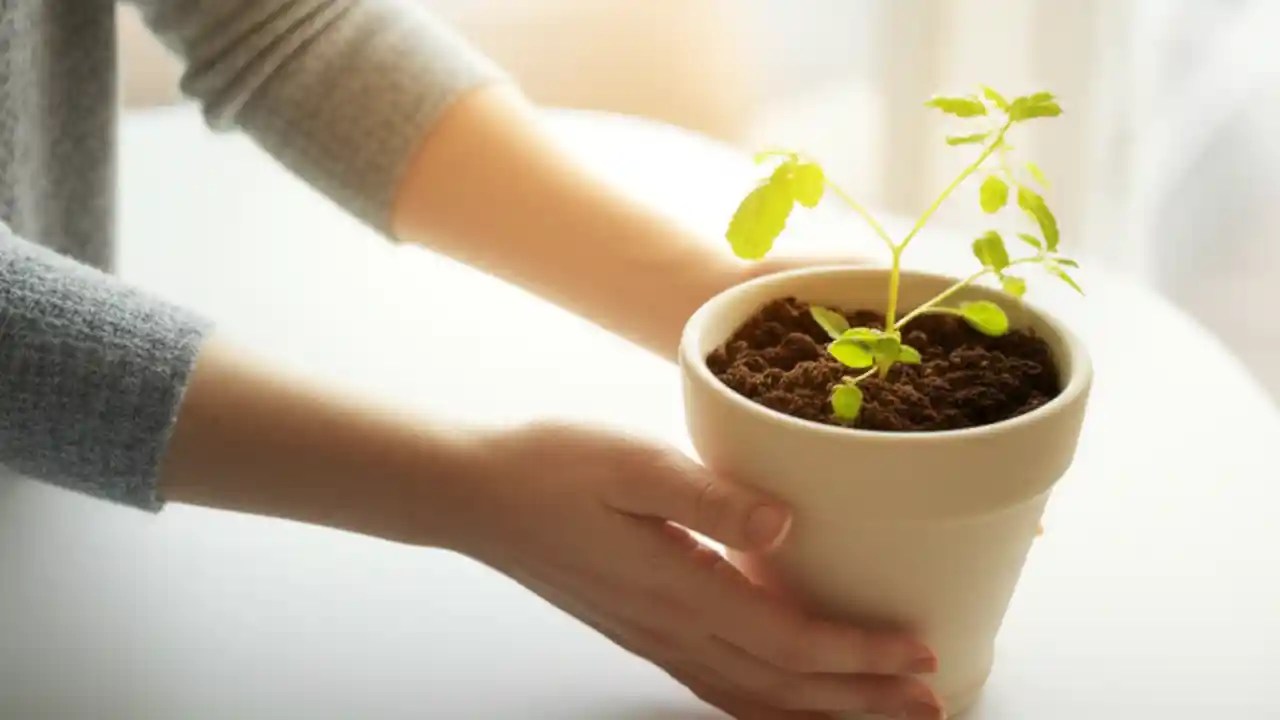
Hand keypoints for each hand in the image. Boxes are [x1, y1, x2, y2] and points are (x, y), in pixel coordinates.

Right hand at [451, 423, 943, 719]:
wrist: (477, 496)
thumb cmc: (551, 467)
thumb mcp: (630, 461)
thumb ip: (708, 495)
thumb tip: (785, 523)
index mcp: (682, 588)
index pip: (791, 641)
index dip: (861, 654)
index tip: (920, 650)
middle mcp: (673, 629)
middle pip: (785, 685)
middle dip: (862, 698)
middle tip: (931, 702)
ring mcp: (654, 638)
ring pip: (753, 698)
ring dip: (822, 711)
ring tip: (879, 715)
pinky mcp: (641, 631)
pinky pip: (716, 688)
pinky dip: (764, 708)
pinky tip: (784, 706)